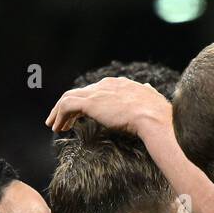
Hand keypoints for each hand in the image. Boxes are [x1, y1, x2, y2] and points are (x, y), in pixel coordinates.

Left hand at [45, 77, 172, 136]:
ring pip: (69, 98)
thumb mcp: (153, 99)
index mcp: (120, 84)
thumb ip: (147, 93)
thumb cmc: (158, 114)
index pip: (97, 90)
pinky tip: (57, 128)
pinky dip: (59, 116)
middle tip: (62, 120)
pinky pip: (66, 106)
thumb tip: (148, 87)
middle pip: (81, 92)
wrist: (154, 118)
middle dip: (69, 106)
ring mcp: (97, 92)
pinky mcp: (89, 102)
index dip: (88, 101)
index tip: (83, 115)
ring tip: (54, 125)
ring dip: (59, 112)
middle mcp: (107, 84)